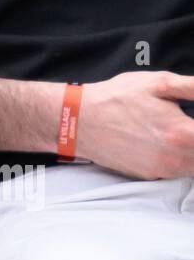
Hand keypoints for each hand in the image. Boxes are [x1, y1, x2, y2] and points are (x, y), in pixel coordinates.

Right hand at [76, 71, 193, 179]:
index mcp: (181, 132)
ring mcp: (160, 170)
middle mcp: (173, 158)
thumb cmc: (116, 99)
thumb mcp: (159, 83)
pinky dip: (185, 162)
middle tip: (191, 129)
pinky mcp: (148, 175)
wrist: (77, 122)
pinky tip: (176, 145)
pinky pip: (179, 173)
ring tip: (186, 136)